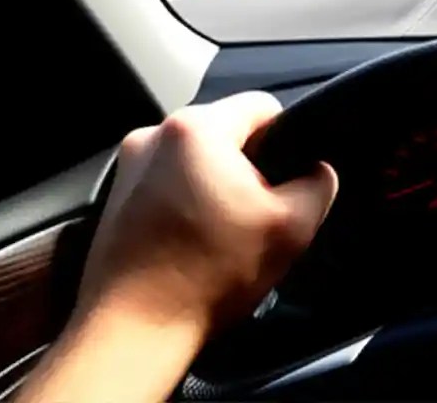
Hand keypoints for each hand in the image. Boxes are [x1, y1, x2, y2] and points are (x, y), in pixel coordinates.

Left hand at [76, 92, 337, 337]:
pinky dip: (187, 203)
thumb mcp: (293, 227)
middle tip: (258, 217)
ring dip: (217, 186)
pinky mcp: (116, 196)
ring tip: (224, 234)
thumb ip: (319, 183)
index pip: (264, 107)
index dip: (288, 142)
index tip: (287, 183)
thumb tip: (318, 171)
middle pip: (228, 133)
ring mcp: (128, 165)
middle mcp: (154, 134)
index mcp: (197, 128)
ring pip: (198, 160)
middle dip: (250, 168)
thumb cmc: (208, 276)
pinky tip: (194, 243)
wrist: (136, 328)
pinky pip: (170, 182)